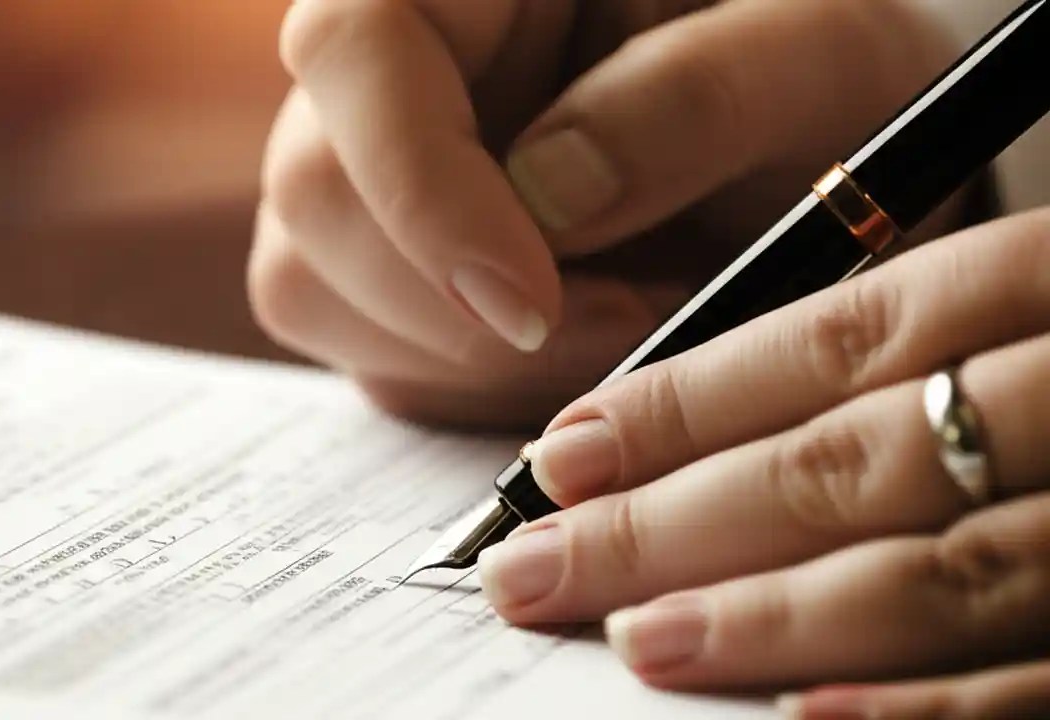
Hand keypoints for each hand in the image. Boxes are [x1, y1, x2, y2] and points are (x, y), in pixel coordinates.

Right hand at [251, 0, 960, 428]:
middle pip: (313, 185)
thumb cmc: (830, 81)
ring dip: (470, 356)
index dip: (417, 180)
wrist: (824, 158)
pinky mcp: (380, 265)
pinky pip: (363, 347)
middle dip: (456, 305)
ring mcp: (373, 168)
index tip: (529, 302)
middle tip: (625, 326)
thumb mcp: (820, 62)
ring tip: (625, 325)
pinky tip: (572, 348)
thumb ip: (700, 96)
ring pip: (315, 283)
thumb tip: (545, 195)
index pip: (355, 41)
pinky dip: (468, 384)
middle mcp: (398, 64)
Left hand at [476, 208, 1049, 717]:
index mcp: (1041, 275)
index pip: (835, 339)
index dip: (682, 404)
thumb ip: (883, 291)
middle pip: (848, 463)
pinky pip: (1040, 678)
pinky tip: (799, 717)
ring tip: (636, 641)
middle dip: (672, 525)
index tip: (556, 458)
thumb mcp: (1012, 258)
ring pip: (932, 574)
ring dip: (767, 618)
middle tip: (536, 572)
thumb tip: (622, 311)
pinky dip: (920, 704)